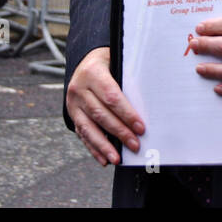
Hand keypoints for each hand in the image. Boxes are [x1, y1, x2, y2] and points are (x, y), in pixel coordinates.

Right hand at [66, 46, 143, 165]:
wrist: (85, 62)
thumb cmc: (109, 63)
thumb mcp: (117, 61)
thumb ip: (128, 79)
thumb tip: (149, 102)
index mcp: (92, 72)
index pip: (111, 97)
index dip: (126, 114)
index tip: (141, 128)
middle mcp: (79, 89)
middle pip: (101, 114)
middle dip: (120, 132)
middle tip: (135, 145)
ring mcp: (73, 103)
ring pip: (89, 127)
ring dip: (104, 146)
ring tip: (117, 159)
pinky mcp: (72, 115)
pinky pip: (82, 134)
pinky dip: (94, 148)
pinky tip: (104, 159)